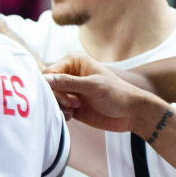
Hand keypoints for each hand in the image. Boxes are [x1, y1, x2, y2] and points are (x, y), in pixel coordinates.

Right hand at [45, 54, 160, 133]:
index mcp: (74, 62)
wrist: (131, 113)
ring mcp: (70, 90)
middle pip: (48, 86)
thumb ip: (68, 82)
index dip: (51, 86)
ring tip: (74, 109)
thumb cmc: (117, 93)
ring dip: (59, 106)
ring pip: (51, 99)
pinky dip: (62, 113)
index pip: (49, 72)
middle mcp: (70, 74)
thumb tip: (44, 79)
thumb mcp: (93, 86)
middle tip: (71, 104)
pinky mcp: (72, 105)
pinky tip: (73, 115)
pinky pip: (57, 109)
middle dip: (56, 97)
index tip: (65, 97)